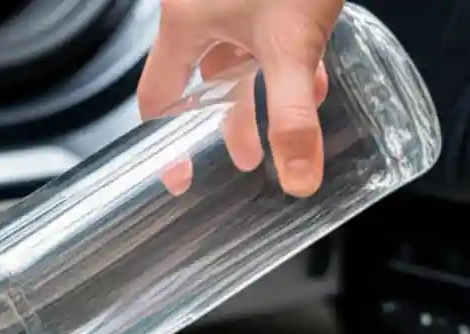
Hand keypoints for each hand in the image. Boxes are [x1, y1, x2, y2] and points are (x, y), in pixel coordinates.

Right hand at [138, 0, 341, 196]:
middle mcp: (198, 10)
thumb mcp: (293, 48)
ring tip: (282, 127)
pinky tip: (312, 71)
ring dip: (258, 93)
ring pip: (234, 56)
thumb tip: (298, 180)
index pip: (158, 99)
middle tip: (245, 159)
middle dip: (226, 124)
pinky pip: (257, 30)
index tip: (180, 175)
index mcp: (184, 24)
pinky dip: (278, 58)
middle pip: (200, 82)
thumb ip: (292, 117)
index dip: (166, 142)